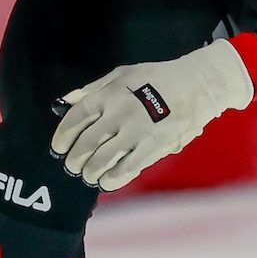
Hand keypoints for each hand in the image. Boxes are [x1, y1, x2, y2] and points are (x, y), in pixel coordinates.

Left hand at [50, 40, 254, 189]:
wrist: (198, 85)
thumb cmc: (158, 77)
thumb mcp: (122, 74)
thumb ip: (93, 89)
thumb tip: (67, 101)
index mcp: (110, 94)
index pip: (76, 117)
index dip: (63, 136)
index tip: (58, 148)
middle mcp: (120, 114)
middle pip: (87, 143)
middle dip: (75, 159)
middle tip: (72, 167)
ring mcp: (137, 132)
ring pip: (104, 159)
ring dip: (91, 172)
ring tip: (88, 176)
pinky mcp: (155, 147)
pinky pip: (129, 168)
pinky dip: (114, 179)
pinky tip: (107, 183)